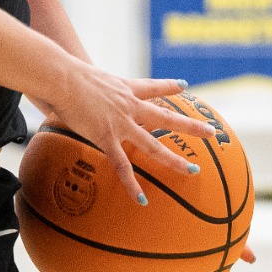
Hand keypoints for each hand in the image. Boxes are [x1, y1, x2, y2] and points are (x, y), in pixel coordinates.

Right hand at [43, 67, 217, 204]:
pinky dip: (131, 184)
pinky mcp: (106, 137)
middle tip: (211, 132)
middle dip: (191, 126)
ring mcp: (120, 123)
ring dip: (174, 160)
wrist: (60, 75)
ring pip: (154, 145)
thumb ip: (79, 82)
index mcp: (124, 88)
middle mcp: (128, 105)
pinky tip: (142, 200)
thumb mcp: (79, 72)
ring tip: (195, 171)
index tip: (184, 86)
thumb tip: (61, 84)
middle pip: (166, 117)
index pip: (152, 87)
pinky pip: (122, 166)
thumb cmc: (61, 72)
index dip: (169, 87)